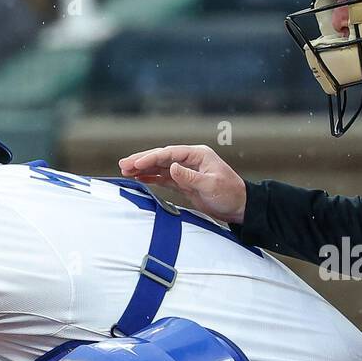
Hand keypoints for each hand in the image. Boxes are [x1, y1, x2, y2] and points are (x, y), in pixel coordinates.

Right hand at [118, 145, 248, 224]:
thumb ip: (189, 176)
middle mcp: (190, 160)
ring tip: (125, 171)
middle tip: (123, 164)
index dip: (151, 158)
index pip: (169, 154)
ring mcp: (186, 171)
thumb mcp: (210, 185)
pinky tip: (139, 177)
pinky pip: (163, 178)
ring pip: (160, 167)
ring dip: (143, 168)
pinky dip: (151, 177)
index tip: (135, 164)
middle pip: (161, 157)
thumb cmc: (229, 194)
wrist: (239, 206)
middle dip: (141, 160)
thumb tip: (171, 167)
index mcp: (198, 155)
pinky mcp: (184, 183)